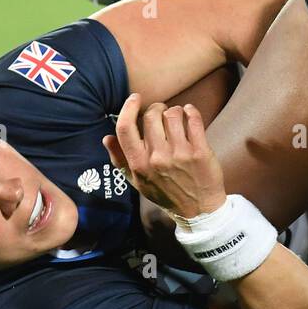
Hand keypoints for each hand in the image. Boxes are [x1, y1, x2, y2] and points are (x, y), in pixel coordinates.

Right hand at [103, 94, 226, 219]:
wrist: (198, 210)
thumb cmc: (165, 193)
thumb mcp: (137, 181)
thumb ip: (120, 159)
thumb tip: (107, 137)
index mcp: (138, 164)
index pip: (125, 128)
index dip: (128, 108)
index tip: (135, 98)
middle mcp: (157, 157)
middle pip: (151, 116)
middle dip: (156, 108)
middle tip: (161, 111)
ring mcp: (179, 154)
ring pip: (173, 114)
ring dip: (175, 110)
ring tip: (176, 116)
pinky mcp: (200, 151)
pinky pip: (194, 119)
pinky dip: (191, 111)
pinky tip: (190, 113)